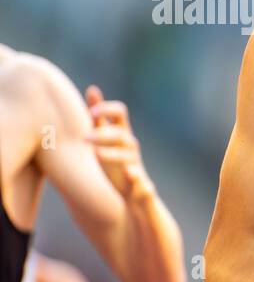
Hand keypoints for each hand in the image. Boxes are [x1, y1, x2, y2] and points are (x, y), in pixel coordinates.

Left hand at [84, 85, 155, 203]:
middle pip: (121, 133)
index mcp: (121, 133)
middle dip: (103, 134)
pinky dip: (135, 175)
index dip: (107, 109)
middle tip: (84, 138)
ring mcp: (135, 163)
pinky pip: (140, 177)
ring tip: (96, 154)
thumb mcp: (105, 138)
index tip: (92, 113)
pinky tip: (129, 174)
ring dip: (112, 153)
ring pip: (128, 154)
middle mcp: (130, 145)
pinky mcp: (139, 182)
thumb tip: (93, 88)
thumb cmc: (113, 162)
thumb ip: (99, 117)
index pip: (119, 112)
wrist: (132, 193)